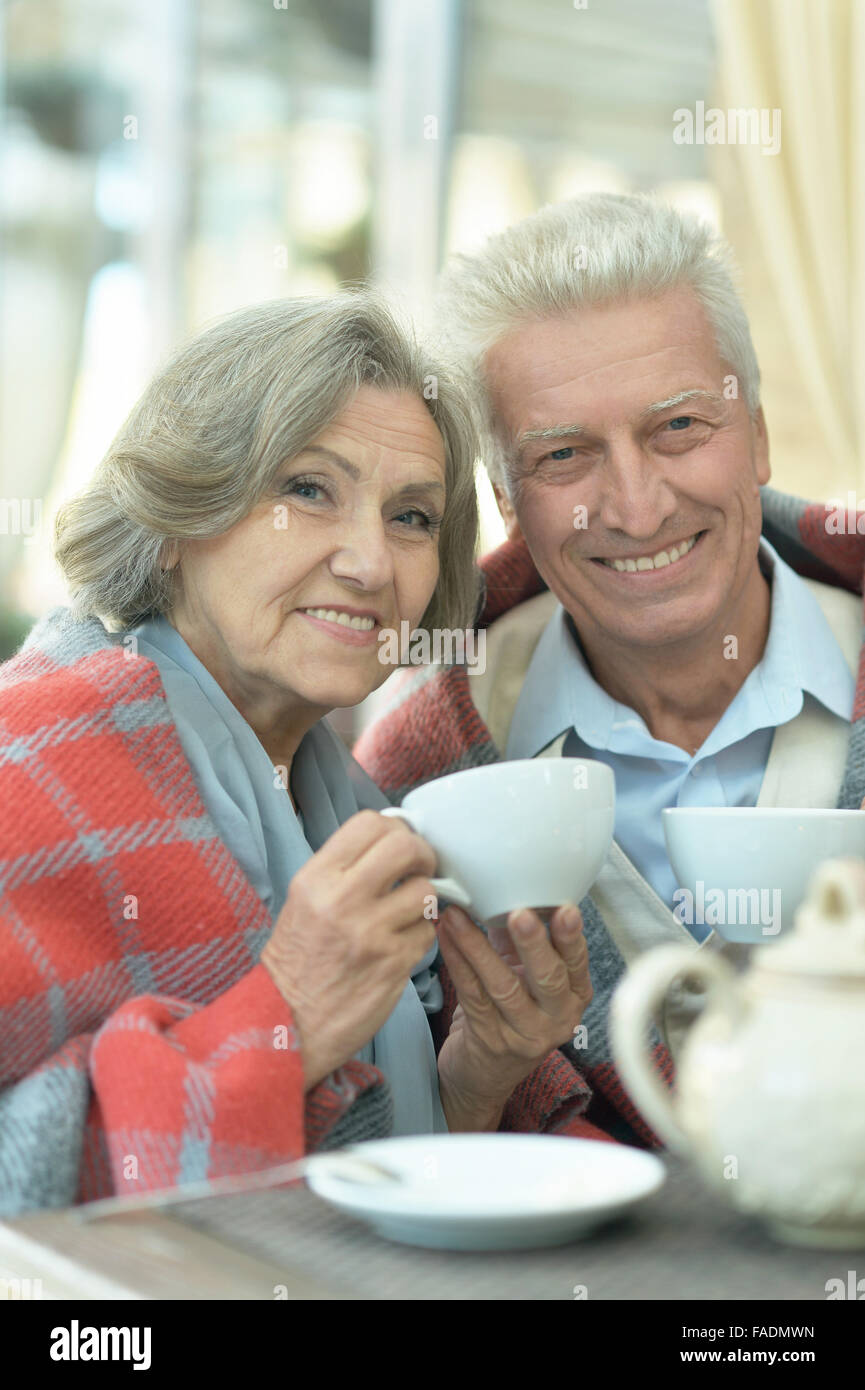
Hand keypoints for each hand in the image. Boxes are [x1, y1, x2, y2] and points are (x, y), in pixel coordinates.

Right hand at [260, 810, 437, 1089]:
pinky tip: (401, 945)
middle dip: (422, 854)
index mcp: (316, 878)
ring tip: (408, 913)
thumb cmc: (296, 962)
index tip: (399, 844)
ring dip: (424, 899)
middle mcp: (342, 899)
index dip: (394, 828)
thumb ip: (342, 871)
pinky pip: (427, 932)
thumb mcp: (303, 902)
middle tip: (419, 869)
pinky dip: (420, 935)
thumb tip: (390, 844)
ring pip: (425, 890)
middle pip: (405, 846)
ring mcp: (371, 932)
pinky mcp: (393, 964)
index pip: (369, 823)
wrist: (285, 1025)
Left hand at [435, 903, 591, 1131]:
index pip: (577, 963)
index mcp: (573, 995)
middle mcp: (556, 1018)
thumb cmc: (508, 1013)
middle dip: (534, 943)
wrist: (484, 1075)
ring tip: (457, 916)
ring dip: (477, 946)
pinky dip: (457, 963)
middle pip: (548, 978)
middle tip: (519, 913)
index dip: (571, 937)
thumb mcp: (524, 975)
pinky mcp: (490, 1041)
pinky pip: (472, 996)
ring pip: (503, 986)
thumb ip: (519, 938)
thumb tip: (505, 885)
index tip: (566, 909)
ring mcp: (524, 1035)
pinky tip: (445, 939)